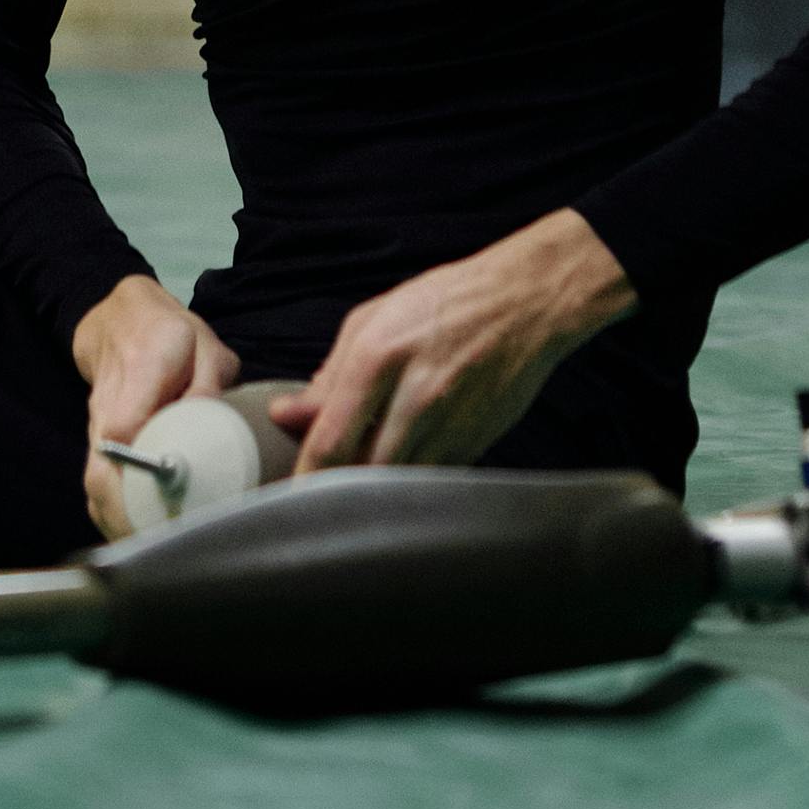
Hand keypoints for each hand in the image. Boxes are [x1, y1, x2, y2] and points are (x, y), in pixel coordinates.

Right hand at [71, 272, 241, 538]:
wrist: (120, 320)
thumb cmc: (171, 335)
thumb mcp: (204, 346)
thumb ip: (210, 383)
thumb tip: (212, 429)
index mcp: (141, 372)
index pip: (123, 430)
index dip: (141, 472)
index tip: (169, 504)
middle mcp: (109, 407)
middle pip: (101, 473)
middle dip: (128, 519)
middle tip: (166, 550)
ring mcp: (96, 429)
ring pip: (95, 486)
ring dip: (119, 524)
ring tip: (154, 553)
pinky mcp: (96, 445)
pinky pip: (98, 485)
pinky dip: (113, 515)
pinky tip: (140, 536)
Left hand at [267, 211, 633, 477]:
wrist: (524, 302)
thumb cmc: (444, 302)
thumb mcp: (373, 319)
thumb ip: (329, 373)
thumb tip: (287, 413)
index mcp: (377, 356)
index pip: (330, 439)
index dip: (303, 477)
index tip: (284, 496)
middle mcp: (413, 396)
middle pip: (362, 474)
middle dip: (332, 494)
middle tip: (310, 506)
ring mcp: (450, 424)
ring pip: (398, 485)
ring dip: (371, 495)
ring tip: (349, 496)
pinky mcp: (476, 443)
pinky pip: (431, 479)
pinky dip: (408, 484)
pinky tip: (395, 475)